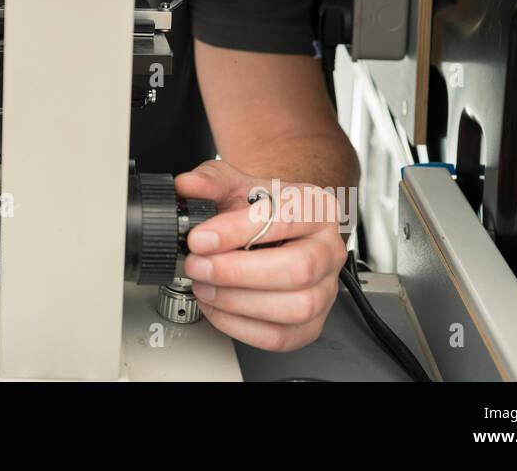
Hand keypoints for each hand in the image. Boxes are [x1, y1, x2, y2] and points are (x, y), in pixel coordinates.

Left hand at [175, 159, 346, 351]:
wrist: (270, 228)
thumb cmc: (260, 208)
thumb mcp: (234, 183)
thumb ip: (211, 181)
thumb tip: (187, 186)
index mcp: (316, 208)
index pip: (286, 218)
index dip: (238, 231)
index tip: (200, 238)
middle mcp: (328, 249)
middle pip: (298, 268)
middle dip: (238, 272)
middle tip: (198, 266)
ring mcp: (324, 289)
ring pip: (296, 307)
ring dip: (238, 302)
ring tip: (204, 287)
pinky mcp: (310, 323)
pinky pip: (282, 336)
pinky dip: (241, 327)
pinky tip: (216, 307)